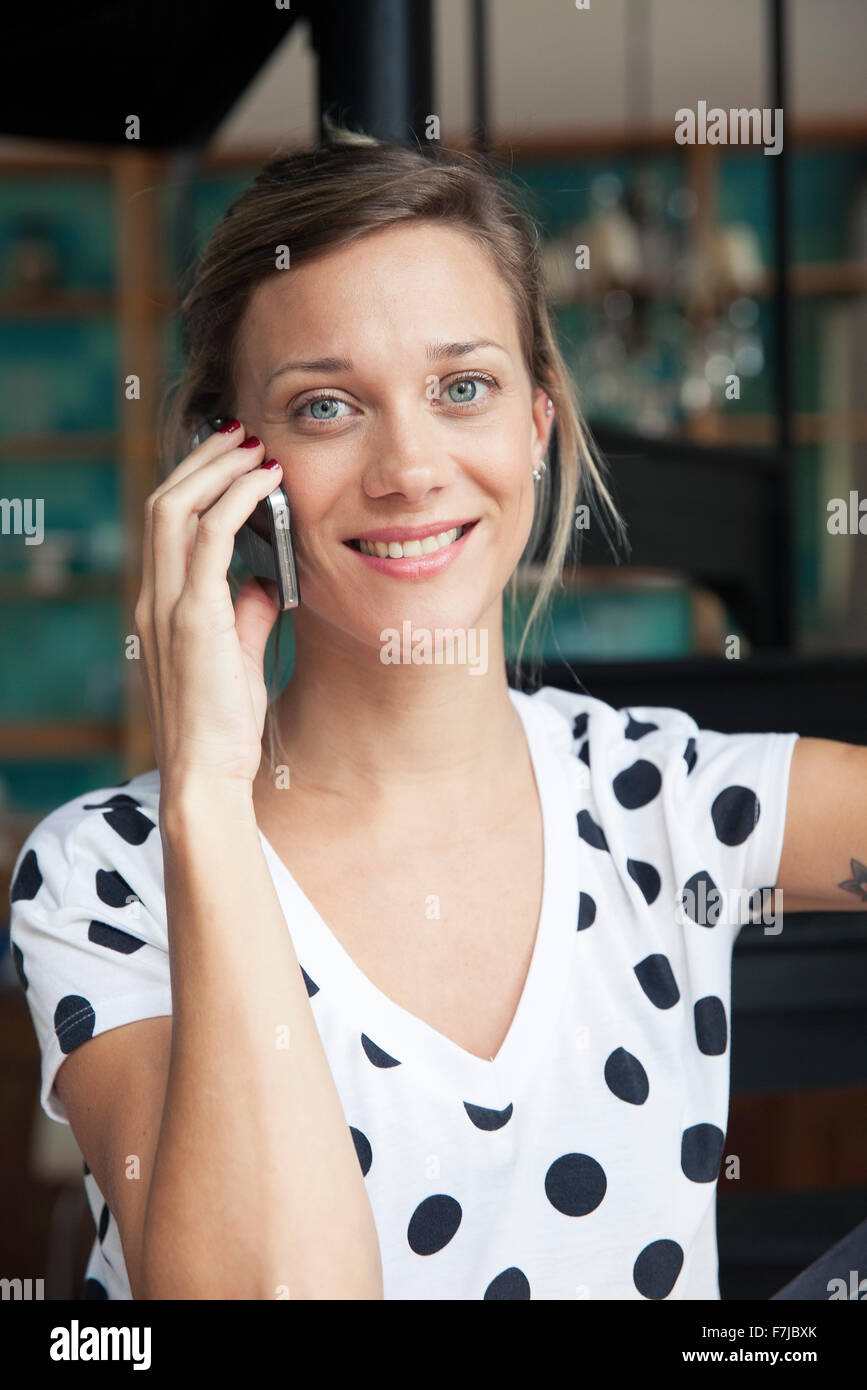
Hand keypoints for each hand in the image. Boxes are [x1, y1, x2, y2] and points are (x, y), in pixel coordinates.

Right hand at [134, 421, 284, 797]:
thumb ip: (247, 614)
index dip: (198, 481)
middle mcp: (155, 597)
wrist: (207, 773)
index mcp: (161, 604)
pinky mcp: (193, 617)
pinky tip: (266, 483)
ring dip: (220, 469)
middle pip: (167, 500)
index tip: (234, 456)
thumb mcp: (239, 657)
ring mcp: (169, 605)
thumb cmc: (224, 724)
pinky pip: (210, 538)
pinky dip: (237, 500)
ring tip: (255, 446)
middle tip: (244, 435)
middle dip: (205, 460)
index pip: (168, 523)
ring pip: (179, 508)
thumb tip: (266, 580)